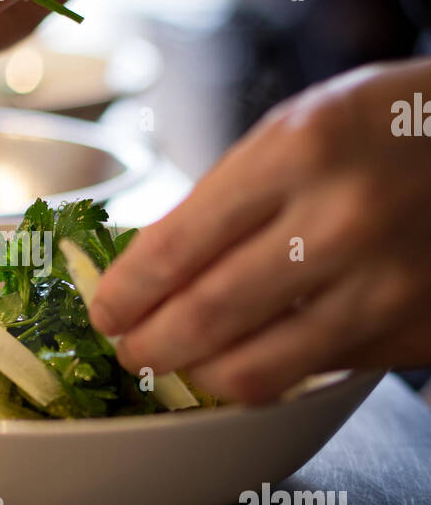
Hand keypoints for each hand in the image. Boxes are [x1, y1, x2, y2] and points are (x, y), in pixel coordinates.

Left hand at [90, 60, 430, 401]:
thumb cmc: (377, 129)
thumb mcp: (292, 131)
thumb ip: (222, 201)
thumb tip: (145, 274)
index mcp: (298, 153)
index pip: (176, 248)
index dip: (126, 293)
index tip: (105, 311)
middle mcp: (342, 224)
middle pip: (207, 319)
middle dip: (150, 346)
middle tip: (132, 349)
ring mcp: (384, 287)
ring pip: (256, 372)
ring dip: (201, 375)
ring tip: (183, 362)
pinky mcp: (412, 332)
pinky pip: (315, 373)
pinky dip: (272, 371)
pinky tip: (255, 352)